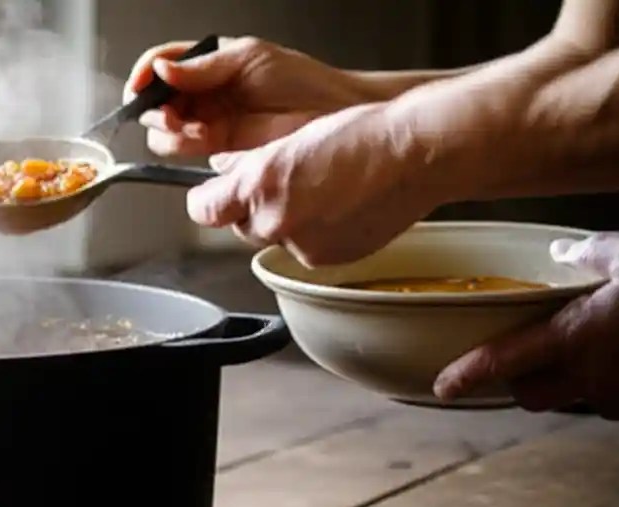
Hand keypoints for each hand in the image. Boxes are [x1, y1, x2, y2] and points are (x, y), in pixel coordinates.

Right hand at [124, 36, 379, 157]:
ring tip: (193, 128)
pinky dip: (183, 145)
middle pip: (156, 99)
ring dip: (169, 129)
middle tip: (171, 113)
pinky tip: (204, 139)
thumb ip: (203, 66)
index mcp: (209, 62)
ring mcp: (208, 120)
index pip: (162, 63)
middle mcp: (203, 91)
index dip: (144, 73)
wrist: (330, 115)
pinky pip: (183, 148)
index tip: (138, 86)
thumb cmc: (301, 80)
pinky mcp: (217, 148)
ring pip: (164, 128)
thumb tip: (162, 69)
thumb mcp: (249, 59)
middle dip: (156, 107)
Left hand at [185, 102, 446, 265]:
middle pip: (239, 225)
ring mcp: (301, 245)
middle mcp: (275, 220)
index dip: (208, 200)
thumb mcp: (290, 136)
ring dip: (284, 222)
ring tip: (318, 191)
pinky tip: (337, 207)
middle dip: (252, 208)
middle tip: (284, 183)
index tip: (211, 195)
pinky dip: (312, 234)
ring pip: (272, 238)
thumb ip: (250, 163)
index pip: (203, 209)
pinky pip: (303, 250)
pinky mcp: (326, 260)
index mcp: (260, 184)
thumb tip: (224, 172)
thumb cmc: (362, 135)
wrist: (415, 155)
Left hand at [435, 232, 618, 423]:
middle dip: (520, 382)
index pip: (501, 362)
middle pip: (532, 394)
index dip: (466, 375)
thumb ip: (592, 253)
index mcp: (574, 339)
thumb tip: (562, 250)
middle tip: (526, 359)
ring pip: (579, 397)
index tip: (444, 387)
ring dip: (574, 378)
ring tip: (603, 344)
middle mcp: (591, 378)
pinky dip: (617, 380)